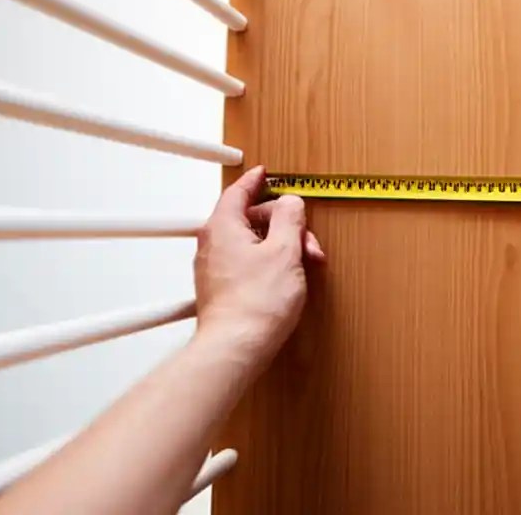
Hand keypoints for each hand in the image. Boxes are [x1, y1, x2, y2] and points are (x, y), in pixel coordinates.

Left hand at [193, 166, 324, 362]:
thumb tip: (291, 202)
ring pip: (251, 242)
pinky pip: (247, 262)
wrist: (236, 346)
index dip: (255, 181)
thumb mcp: (285, 251)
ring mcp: (215, 267)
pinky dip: (269, 262)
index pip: (238, 192)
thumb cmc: (257, 302)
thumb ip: (290, 219)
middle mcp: (213, 243)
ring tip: (304, 265)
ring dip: (281, 246)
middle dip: (284, 224)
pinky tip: (288, 278)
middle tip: (307, 240)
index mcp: (223, 226)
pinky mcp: (221, 287)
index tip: (265, 173)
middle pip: (250, 218)